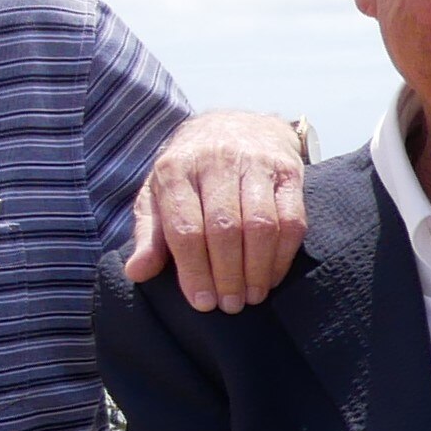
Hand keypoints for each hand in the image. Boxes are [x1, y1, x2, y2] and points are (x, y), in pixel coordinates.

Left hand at [125, 111, 310, 312]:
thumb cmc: (191, 172)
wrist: (236, 124)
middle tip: (230, 305)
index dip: (194, 270)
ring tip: (252, 296)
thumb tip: (137, 272)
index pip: (185, 227)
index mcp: (175, 169)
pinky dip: (283, 255)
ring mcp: (256, 163)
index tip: (202, 302)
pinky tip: (272, 276)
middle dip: (227, 274)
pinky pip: (292, 219)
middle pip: (225, 228)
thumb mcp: (159, 195)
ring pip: (261, 224)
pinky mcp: (289, 171)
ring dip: (257, 269)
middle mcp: (215, 161)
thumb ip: (149, 234)